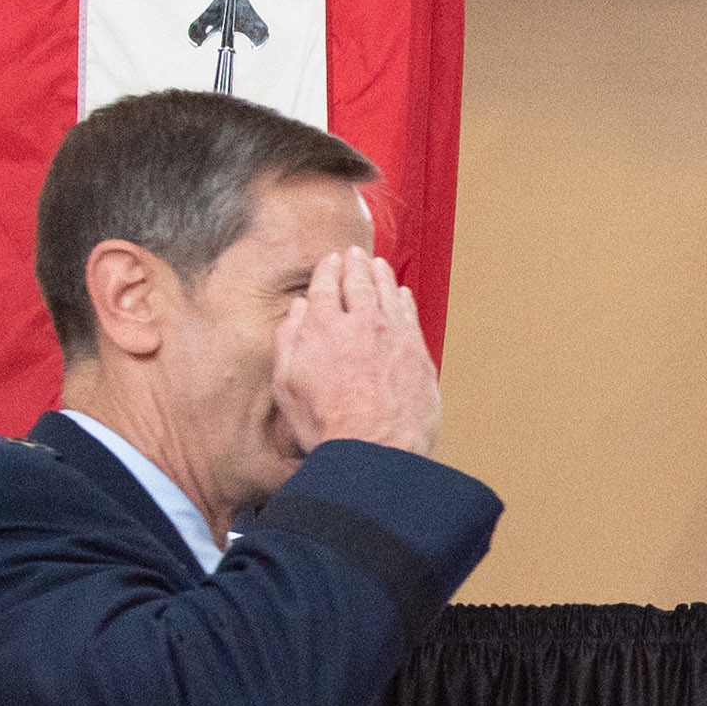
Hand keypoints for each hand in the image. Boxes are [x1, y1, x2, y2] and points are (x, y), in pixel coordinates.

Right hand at [272, 247, 440, 458]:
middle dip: (355, 265)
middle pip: (358, 283)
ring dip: (381, 276)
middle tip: (354, 254)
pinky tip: (403, 294)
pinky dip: (405, 300)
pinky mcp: (419, 355)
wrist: (375, 452)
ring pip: (388, 294)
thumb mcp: (287, 386)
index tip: (330, 261)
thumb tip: (298, 310)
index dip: (327, 270)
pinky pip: (412, 317)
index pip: (325, 287)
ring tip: (378, 265)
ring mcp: (394, 337)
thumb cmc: (326, 426)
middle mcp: (361, 324)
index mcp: (322, 327)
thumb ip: (289, 341)